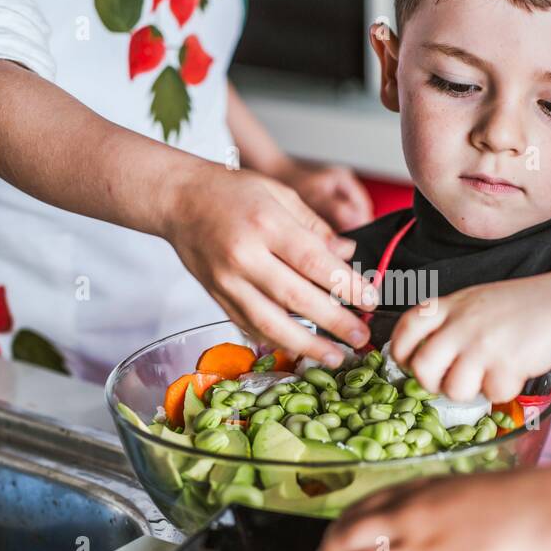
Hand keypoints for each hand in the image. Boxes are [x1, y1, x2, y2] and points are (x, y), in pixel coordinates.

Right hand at [163, 167, 375, 365]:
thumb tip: (348, 256)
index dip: (346, 286)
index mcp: (266, 223)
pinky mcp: (217, 297)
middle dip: (334, 323)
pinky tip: (300, 350)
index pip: (313, 262)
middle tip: (362, 338)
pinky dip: (277, 341)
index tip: (370, 302)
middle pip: (296, 298)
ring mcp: (227, 281)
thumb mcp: (280, 194)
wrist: (179, 200)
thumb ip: (315, 228)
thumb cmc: (232, 192)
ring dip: (307, 345)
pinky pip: (250, 327)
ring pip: (271, 323)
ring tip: (335, 357)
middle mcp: (245, 256)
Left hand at [390, 269, 550, 401]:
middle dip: (435, 384)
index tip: (414, 364)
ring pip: (453, 389)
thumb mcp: (478, 302)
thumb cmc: (525, 306)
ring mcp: (482, 343)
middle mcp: (461, 323)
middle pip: (422, 368)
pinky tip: (517, 371)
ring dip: (471, 392)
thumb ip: (451, 323)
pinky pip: (492, 394)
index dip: (402, 353)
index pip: (406, 329)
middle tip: (455, 381)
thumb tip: (425, 360)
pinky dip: (505, 390)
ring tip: (491, 375)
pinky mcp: (507, 363)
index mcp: (451, 305)